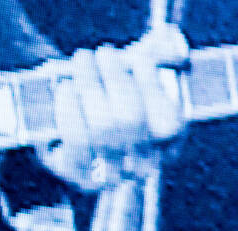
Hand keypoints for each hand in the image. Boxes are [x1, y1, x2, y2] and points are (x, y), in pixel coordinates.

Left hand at [37, 23, 189, 190]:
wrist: (86, 131)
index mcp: (170, 142)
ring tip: (83, 61)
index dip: (151, 85)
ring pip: (102, 128)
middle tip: (103, 53)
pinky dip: (68, 107)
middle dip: (114, 78)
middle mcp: (145, 164)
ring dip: (88, 85)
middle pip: (130, 120)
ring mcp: (114, 174)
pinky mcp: (82, 175)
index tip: (138, 58)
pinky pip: (75, 140)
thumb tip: (171, 49)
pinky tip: (66, 88)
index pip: (166, 118)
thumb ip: (161, 59)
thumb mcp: (145, 76)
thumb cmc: (121, 95)